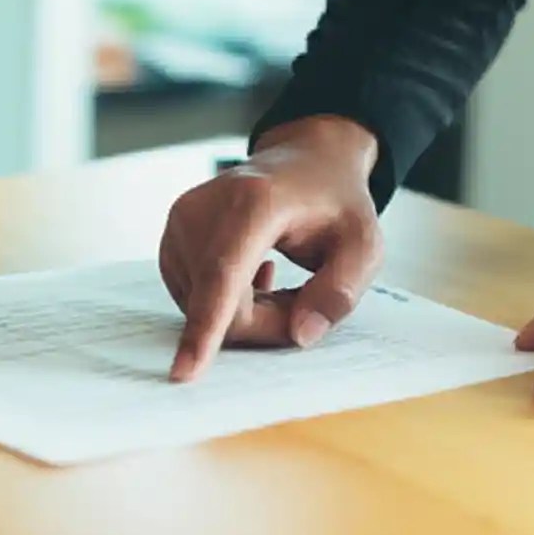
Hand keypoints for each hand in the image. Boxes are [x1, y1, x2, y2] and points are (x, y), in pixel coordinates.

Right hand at [159, 116, 382, 381]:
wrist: (302, 161)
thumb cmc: (333, 202)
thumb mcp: (363, 244)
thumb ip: (340, 291)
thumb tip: (300, 335)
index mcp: (253, 203)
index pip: (224, 276)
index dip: (206, 329)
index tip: (184, 373)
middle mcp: (203, 210)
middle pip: (220, 306)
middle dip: (265, 321)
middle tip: (303, 297)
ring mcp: (179, 225)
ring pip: (204, 310)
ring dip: (246, 313)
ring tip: (275, 277)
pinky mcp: (170, 241)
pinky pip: (194, 301)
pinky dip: (226, 304)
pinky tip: (251, 276)